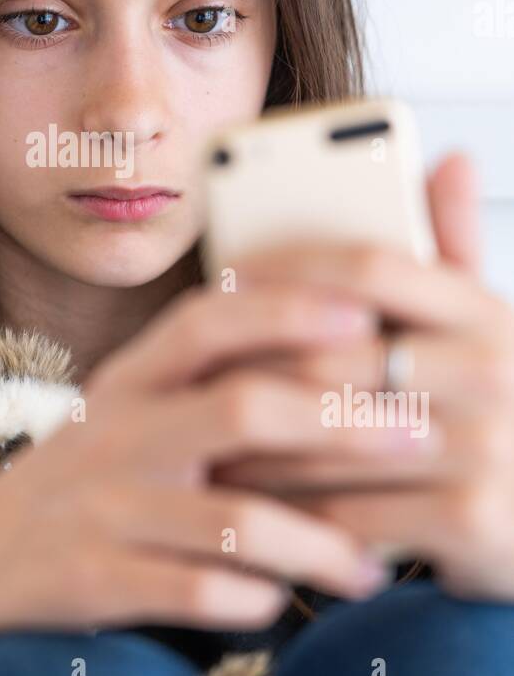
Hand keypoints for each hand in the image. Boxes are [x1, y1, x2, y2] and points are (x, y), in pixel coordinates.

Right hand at [0, 279, 399, 638]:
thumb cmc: (82, 479)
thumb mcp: (122, 408)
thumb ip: (200, 376)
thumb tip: (325, 337)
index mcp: (127, 381)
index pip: (209, 321)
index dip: (288, 309)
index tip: (366, 315)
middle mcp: (116, 433)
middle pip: (243, 410)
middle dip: (341, 424)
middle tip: (416, 439)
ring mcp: (105, 508)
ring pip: (236, 521)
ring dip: (319, 544)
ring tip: (372, 568)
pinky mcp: (97, 581)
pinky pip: (198, 593)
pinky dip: (254, 601)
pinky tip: (283, 603)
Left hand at [216, 154, 513, 601]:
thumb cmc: (495, 412)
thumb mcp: (485, 326)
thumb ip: (456, 246)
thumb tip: (447, 157)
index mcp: (487, 313)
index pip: (372, 267)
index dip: (290, 268)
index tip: (229, 277)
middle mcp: (492, 371)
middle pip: (332, 354)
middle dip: (251, 370)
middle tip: (191, 376)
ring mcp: (486, 445)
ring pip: (330, 438)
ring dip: (256, 447)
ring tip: (205, 445)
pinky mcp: (472, 517)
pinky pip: (350, 509)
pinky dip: (291, 511)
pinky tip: (254, 508)